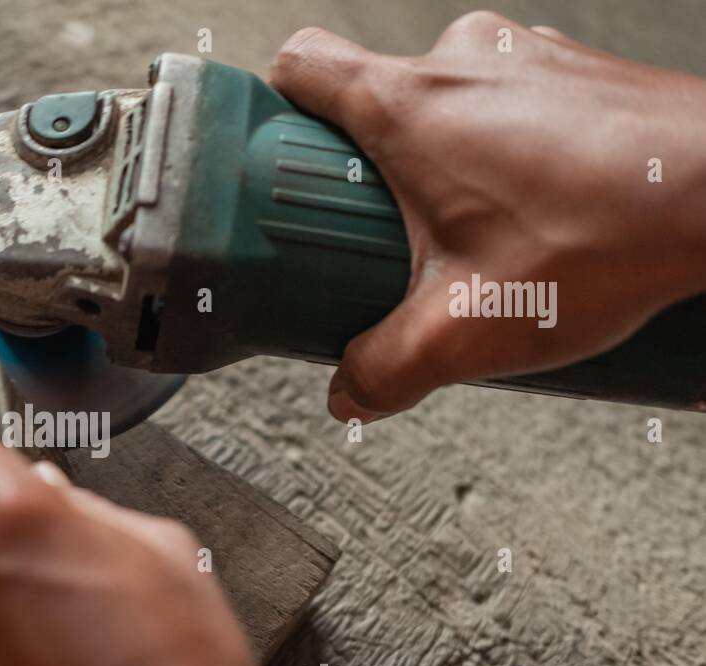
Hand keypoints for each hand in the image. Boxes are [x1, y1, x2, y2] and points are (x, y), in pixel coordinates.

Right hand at [270, 11, 705, 421]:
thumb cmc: (609, 234)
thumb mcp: (468, 328)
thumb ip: (386, 367)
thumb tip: (350, 390)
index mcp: (412, 105)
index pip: (302, 64)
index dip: (275, 110)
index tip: (277, 162)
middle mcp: (465, 60)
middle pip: (372, 98)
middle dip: (369, 173)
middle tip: (391, 241)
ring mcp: (526, 57)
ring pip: (446, 102)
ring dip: (441, 165)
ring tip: (472, 238)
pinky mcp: (576, 71)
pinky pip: (508, 104)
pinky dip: (501, 154)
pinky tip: (534, 217)